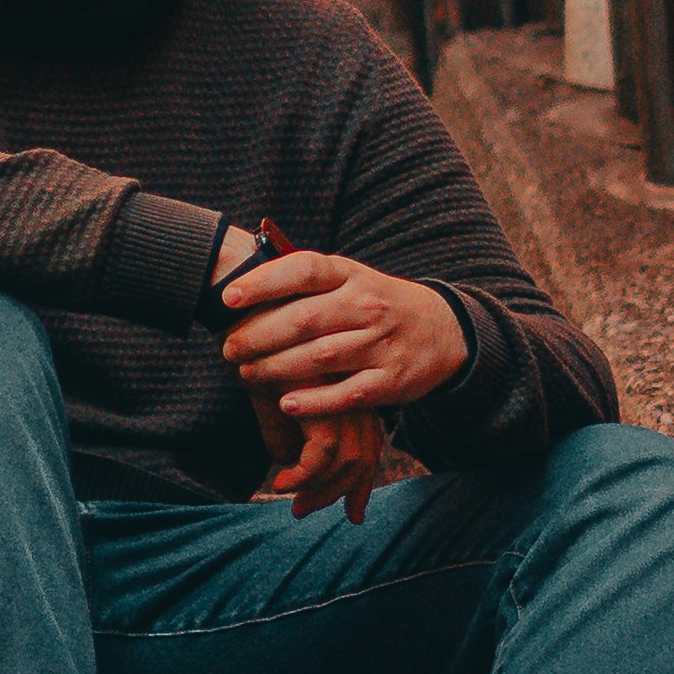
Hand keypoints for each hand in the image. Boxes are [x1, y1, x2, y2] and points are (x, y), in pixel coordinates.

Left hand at [210, 238, 470, 436]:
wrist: (444, 331)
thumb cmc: (377, 304)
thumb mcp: (351, 278)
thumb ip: (307, 280)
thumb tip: (243, 284)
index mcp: (352, 274)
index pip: (304, 270)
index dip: (263, 283)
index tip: (229, 298)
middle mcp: (368, 306)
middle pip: (304, 320)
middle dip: (258, 335)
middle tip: (229, 348)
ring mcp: (381, 344)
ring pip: (320, 358)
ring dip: (277, 368)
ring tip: (247, 372)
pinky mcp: (391, 381)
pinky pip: (346, 394)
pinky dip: (314, 401)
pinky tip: (286, 403)